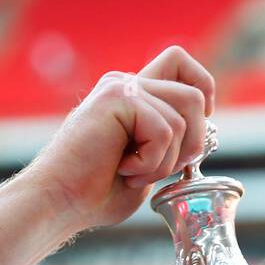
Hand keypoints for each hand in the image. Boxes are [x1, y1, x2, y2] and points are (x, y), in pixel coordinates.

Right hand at [20, 45, 215, 235]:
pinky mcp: (117, 97)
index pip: (180, 62)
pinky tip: (122, 170)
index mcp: (134, 97)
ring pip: (182, 118)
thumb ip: (169, 146)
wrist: (60, 202)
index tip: (195, 127)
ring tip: (133, 173)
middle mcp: (127, 84)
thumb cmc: (96, 194)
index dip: (202, 88)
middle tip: (158, 169)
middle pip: (193, 96)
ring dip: (166, 161)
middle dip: (192, 144)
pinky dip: (150, 162)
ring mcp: (121, 88)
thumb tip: (203, 137)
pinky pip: (163, 131)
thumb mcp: (146, 167)